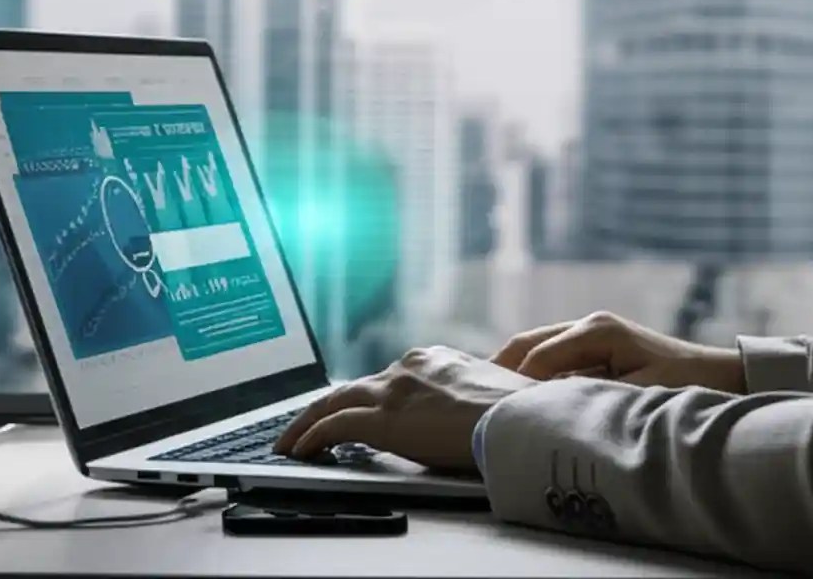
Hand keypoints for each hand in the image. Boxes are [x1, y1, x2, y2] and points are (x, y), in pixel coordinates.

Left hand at [273, 346, 535, 470]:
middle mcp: (411, 368)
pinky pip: (334, 426)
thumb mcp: (500, 394)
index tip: (359, 410)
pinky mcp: (384, 419)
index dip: (370, 397)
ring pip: (334, 401)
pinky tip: (299, 451)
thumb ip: (479, 399)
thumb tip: (490, 414)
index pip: (391, 379)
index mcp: (438, 360)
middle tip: (305, 426)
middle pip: (355, 387)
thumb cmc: (522, 411)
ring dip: (307, 423)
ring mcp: (394, 391)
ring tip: (289, 442)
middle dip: (327, 407)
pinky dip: (312, 437)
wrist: (520, 418)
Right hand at [492, 311, 746, 393]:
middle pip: (526, 344)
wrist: (722, 376)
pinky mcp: (596, 345)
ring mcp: (591, 332)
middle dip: (498, 370)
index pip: (537, 357)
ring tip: (485, 400)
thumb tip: (551, 410)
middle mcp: (588, 324)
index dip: (516, 387)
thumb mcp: (638, 394)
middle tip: (468, 400)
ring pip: (534, 348)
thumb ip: (593, 399)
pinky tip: (519, 397)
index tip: (495, 415)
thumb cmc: (686, 385)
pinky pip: (551, 356)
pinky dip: (530, 373)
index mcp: (596, 330)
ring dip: (512, 372)